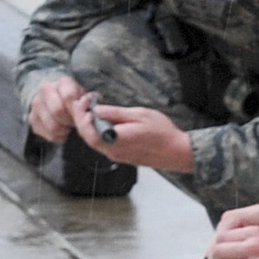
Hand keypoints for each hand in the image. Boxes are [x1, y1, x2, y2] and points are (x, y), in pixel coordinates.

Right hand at [27, 74, 86, 142]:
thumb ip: (91, 102)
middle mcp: (46, 90)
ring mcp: (36, 104)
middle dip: (70, 121)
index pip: (69, 96)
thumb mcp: (86, 97)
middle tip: (75, 122)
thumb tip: (94, 110)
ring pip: (52, 125)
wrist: (57, 99)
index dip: (77, 109)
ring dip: (64, 130)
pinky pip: (46, 133)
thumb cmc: (77, 100)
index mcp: (63, 83)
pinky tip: (62, 131)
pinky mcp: (32, 118)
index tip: (82, 115)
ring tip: (69, 127)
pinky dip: (57, 136)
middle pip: (58, 111)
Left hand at [68, 98, 193, 171]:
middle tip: (85, 102)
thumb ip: (116, 113)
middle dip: (82, 118)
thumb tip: (97, 109)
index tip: (85, 102)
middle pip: (87, 136)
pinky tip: (103, 120)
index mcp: (117, 141)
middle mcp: (114, 151)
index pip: (88, 131)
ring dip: (89, 125)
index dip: (81, 116)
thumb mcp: (140, 115)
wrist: (177, 152)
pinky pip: (102, 144)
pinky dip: (97, 131)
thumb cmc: (163, 133)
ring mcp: (117, 155)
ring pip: (93, 140)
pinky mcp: (121, 156)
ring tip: (92, 108)